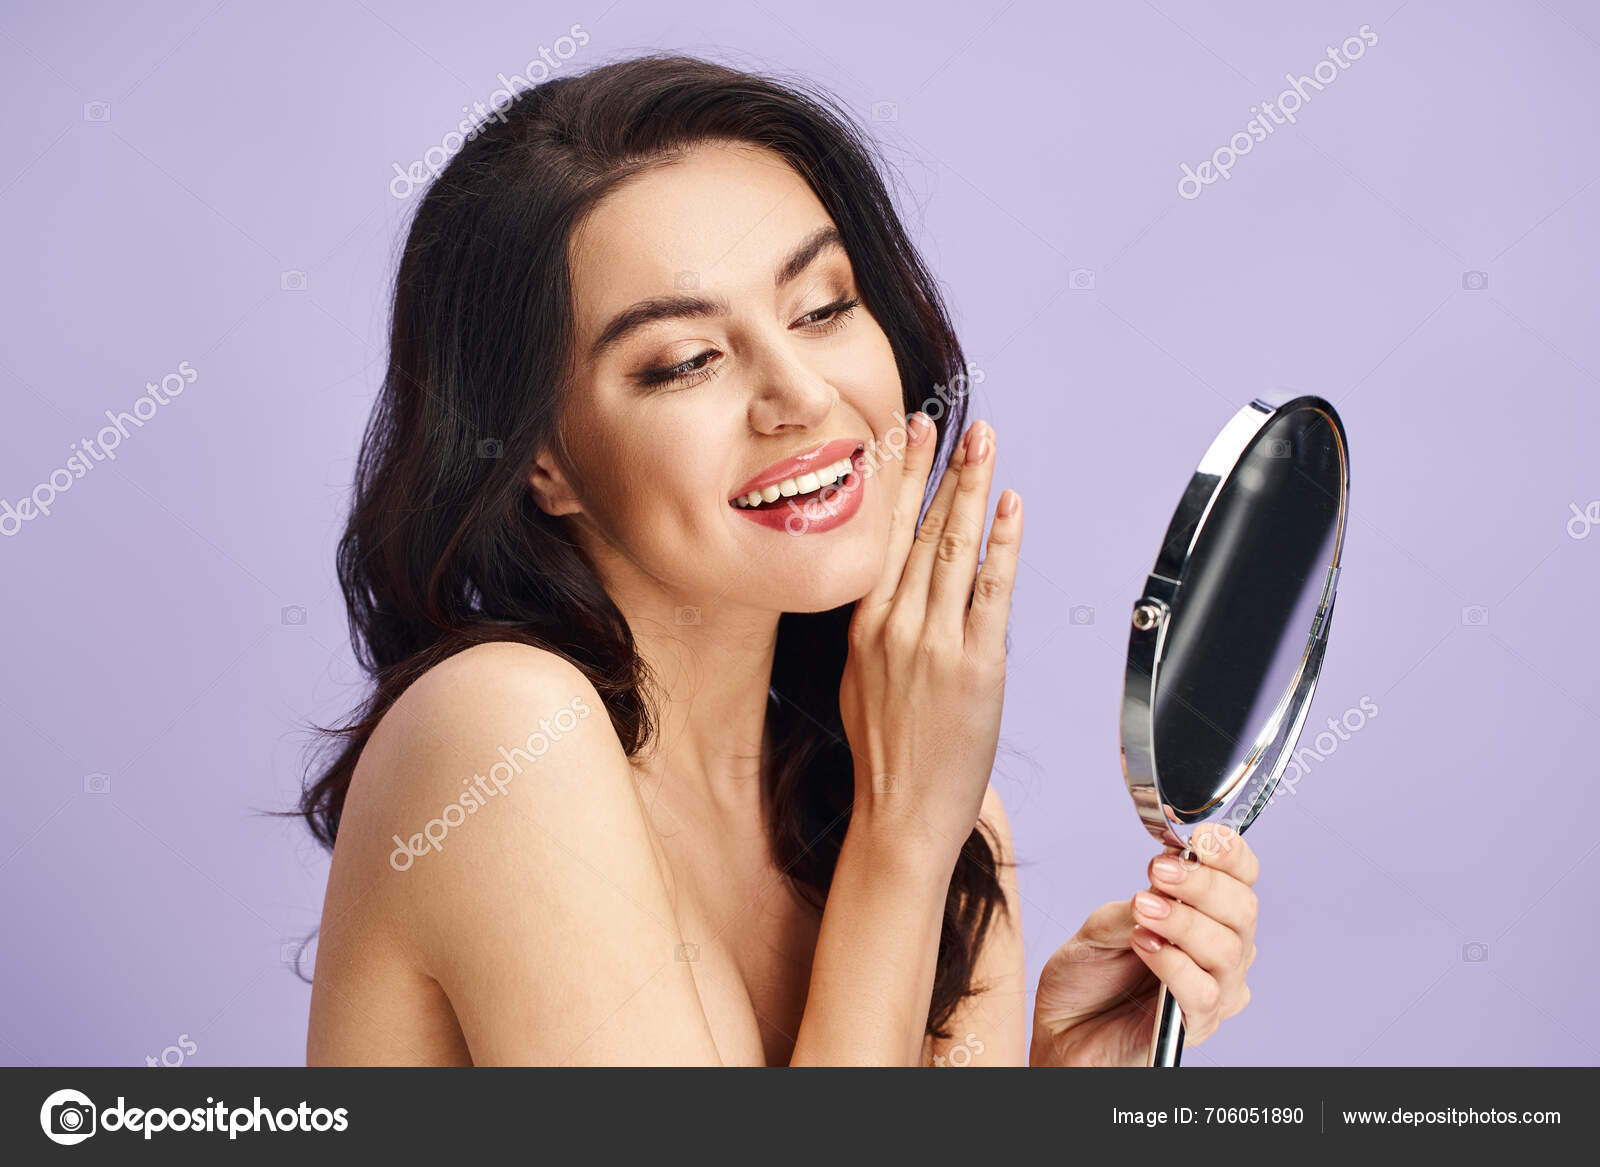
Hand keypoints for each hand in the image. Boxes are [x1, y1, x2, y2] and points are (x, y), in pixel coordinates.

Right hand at [839, 414, 1020, 866]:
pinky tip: (1009, 506)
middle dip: (943, 470)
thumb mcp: (860, 681)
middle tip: (960, 423)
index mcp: (862, 627)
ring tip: (986, 446)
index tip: (906, 436)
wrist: (901, 816)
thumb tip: (898, 595)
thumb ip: (878, 631)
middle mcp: (893, 626)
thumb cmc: (885, 755)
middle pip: (920, 531)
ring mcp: (934, 644)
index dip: (896, 480)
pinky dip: (1002, 543)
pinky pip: (991, 590)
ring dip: (973, 490)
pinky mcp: (976, 665)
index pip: (878, 536)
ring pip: (955, 549)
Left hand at [1030, 824, 1259, 1065]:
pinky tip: (1144, 946)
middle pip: (1243, 909)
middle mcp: (1223, 951)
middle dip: (1202, 884)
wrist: (1063, 1027)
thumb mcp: (1104, 924)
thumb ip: (1139, 902)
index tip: (1201, 839)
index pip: (1241, 879)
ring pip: (1228, 950)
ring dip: (1184, 922)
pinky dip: (1174, 963)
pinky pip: (1204, 992)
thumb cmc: (1089, 976)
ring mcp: (1216, 990)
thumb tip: (1164, 879)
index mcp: (1208, 916)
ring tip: (1143, 910)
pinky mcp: (1198, 1024)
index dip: (1230, 854)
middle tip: (1158, 872)